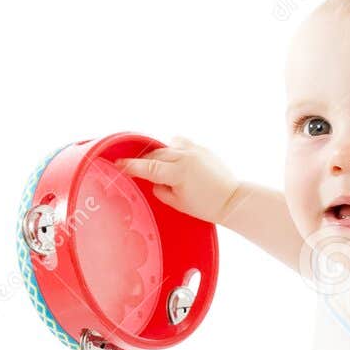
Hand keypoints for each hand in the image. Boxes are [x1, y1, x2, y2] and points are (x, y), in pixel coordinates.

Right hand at [113, 137, 240, 224]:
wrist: (231, 199)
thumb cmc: (206, 206)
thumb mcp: (177, 203)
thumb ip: (161, 190)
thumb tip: (154, 181)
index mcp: (178, 172)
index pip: (148, 168)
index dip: (130, 166)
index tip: (117, 164)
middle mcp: (185, 156)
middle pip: (155, 155)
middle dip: (144, 162)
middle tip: (135, 168)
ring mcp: (194, 150)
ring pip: (167, 147)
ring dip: (159, 155)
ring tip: (158, 167)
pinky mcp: (201, 148)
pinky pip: (180, 144)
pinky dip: (173, 149)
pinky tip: (173, 158)